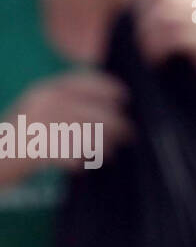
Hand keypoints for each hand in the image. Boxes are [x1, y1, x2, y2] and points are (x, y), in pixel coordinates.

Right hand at [1, 72, 132, 178]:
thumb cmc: (18, 137)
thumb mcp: (38, 107)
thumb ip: (68, 102)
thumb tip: (110, 106)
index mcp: (46, 88)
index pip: (87, 80)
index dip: (109, 88)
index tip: (124, 97)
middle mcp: (45, 101)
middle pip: (96, 111)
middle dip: (116, 124)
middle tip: (127, 134)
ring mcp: (41, 124)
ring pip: (90, 134)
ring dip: (103, 145)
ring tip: (108, 153)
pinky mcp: (37, 149)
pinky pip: (73, 154)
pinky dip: (81, 161)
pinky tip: (83, 166)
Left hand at [131, 0, 195, 119]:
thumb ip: (180, 19)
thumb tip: (140, 15)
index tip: (128, 16)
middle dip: (141, 17)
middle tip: (140, 41)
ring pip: (159, 16)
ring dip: (147, 37)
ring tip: (148, 55)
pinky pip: (169, 37)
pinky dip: (156, 50)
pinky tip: (158, 63)